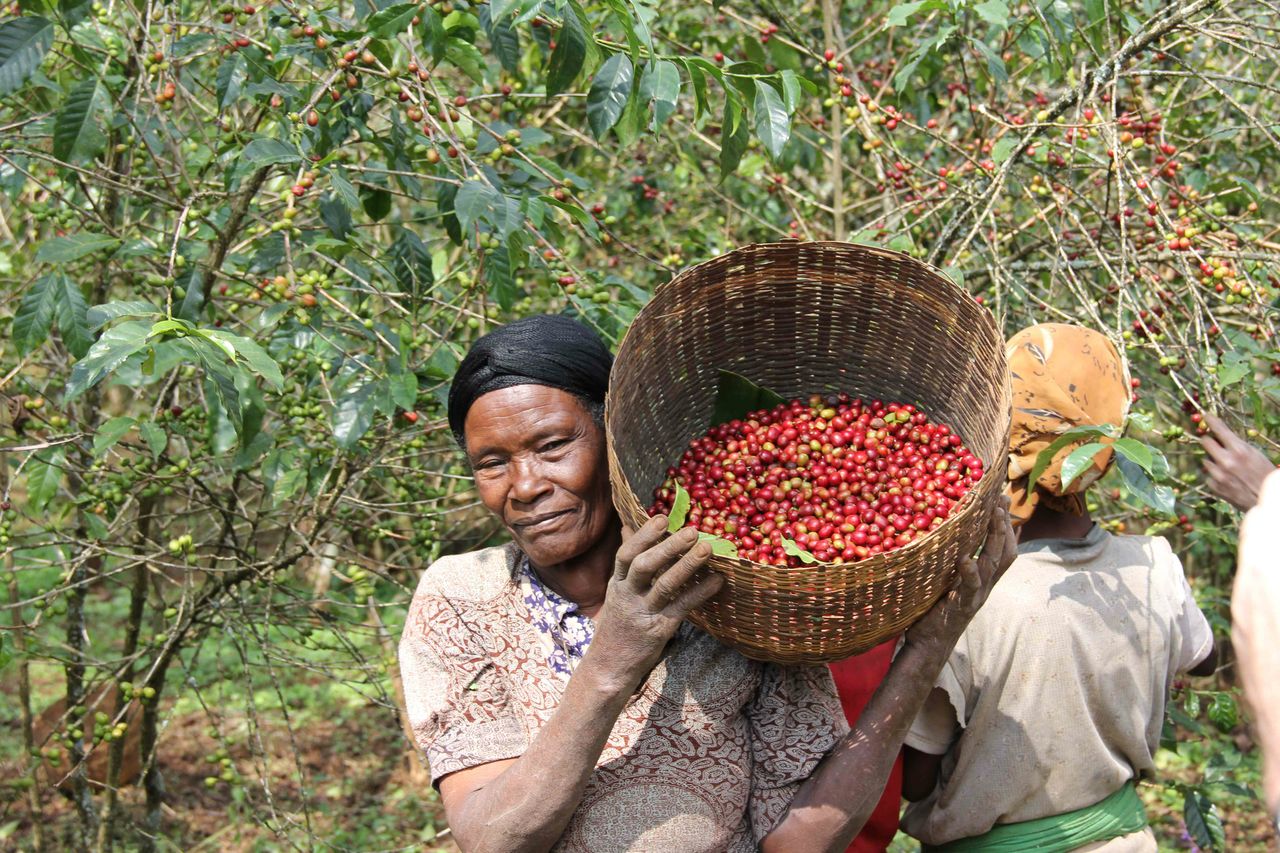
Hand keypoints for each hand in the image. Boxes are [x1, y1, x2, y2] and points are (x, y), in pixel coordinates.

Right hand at [585, 516, 723, 693]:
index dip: (644, 535)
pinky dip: (700, 593)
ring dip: (687, 565)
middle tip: (691, 531)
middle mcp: (627, 595)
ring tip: (707, 549)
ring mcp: (643, 613)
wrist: (609, 667)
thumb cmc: (618, 624)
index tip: (662, 518)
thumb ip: (626, 562)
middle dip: (668, 547)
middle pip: (644, 566)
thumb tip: (628, 527)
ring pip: (665, 586)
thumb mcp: (617, 591)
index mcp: (617, 583)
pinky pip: (681, 608)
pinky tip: (717, 581)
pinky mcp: (659, 630)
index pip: (626, 554)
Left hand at [906, 497, 1016, 653]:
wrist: (928, 645)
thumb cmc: (932, 610)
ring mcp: (975, 595)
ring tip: (993, 516)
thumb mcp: (944, 580)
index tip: (1001, 498)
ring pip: (993, 563)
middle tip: (1000, 500)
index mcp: (982, 578)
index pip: (1002, 546)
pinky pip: (970, 587)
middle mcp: (984, 584)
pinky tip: (965, 559)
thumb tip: (944, 534)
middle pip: (1004, 551)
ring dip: (994, 538)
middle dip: (1004, 524)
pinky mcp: (961, 606)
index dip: (1005, 524)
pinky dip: (970, 572)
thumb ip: (949, 561)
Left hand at [1201, 414, 1274, 510]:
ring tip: (1226, 466)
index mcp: (1239, 450)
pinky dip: (1215, 475)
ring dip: (1213, 460)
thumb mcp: (1255, 454)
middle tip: (1214, 442)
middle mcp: (1226, 461)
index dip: (1211, 421)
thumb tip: (1222, 436)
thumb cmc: (1265, 474)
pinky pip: (1208, 475)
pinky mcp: (1215, 486)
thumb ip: (1238, 446)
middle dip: (1209, 441)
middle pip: (1205, 442)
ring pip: (1205, 459)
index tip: (1205, 416)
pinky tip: (1227, 478)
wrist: (1266, 498)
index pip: (1219, 430)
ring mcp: (1218, 474)